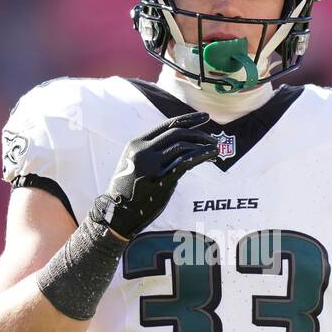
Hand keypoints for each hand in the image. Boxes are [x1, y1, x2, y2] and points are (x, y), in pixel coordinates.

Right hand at [91, 111, 216, 239]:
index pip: (167, 125)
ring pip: (183, 146)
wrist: (116, 214)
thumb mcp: (133, 163)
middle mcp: (143, 151)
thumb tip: (181, 147)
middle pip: (177, 133)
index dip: (189, 119)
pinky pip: (185, 163)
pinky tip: (210, 156)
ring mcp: (152, 165)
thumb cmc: (127, 190)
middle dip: (199, 133)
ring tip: (215, 149)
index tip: (205, 117)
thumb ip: (152, 153)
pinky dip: (201, 156)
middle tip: (212, 138)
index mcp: (136, 144)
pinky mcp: (161, 180)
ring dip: (203, 146)